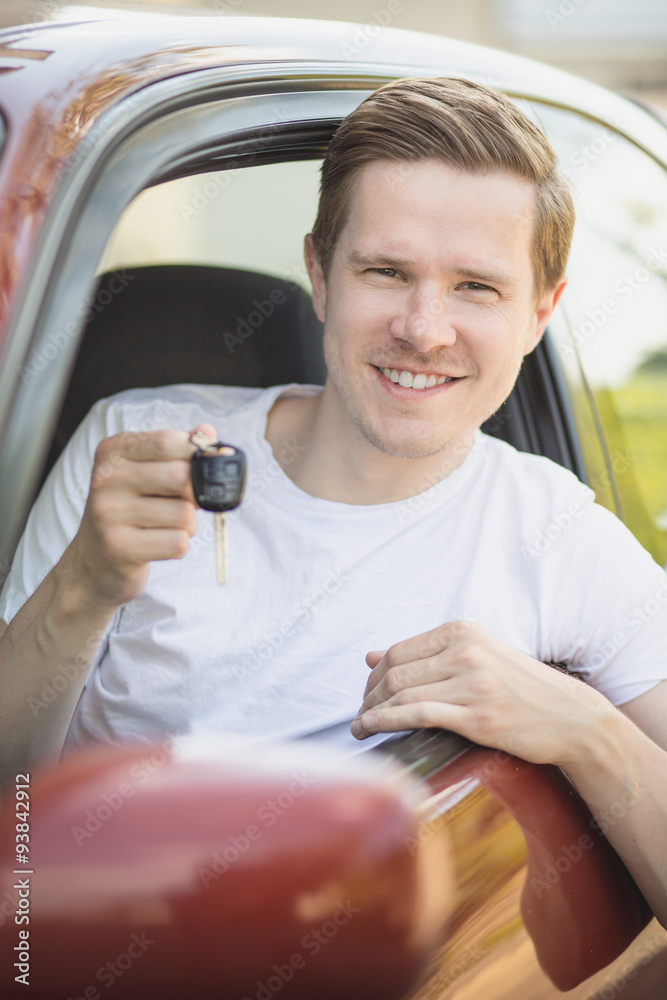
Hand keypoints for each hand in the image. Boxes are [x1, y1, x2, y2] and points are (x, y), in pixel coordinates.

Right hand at [65, 423, 217, 607]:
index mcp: (113, 452)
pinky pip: (178, 543)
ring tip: (166, 526)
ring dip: (187, 524)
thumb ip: (178, 450)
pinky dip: (179, 545)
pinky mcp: (120, 548)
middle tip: (182, 502)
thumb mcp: (146, 472)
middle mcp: (106, 479)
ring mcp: (109, 514)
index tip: (207, 464)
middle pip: (181, 476)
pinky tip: (158, 544)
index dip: (198, 453)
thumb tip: (208, 431)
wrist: (92, 562)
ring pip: (184, 513)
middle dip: (194, 493)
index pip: (168, 441)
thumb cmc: (129, 511)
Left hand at [350, 621, 610, 767]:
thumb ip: (424, 655)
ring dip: (371, 712)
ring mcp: (473, 684)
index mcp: (463, 632)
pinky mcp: (478, 718)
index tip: (367, 693)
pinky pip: (417, 715)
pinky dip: (385, 721)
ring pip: (401, 694)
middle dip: (369, 696)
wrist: (571, 717)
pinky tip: (372, 729)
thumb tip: (370, 656)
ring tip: (361, 726)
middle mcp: (466, 652)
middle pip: (395, 672)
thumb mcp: (475, 657)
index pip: (399, 651)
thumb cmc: (521, 688)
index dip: (374, 675)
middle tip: (362, 714)